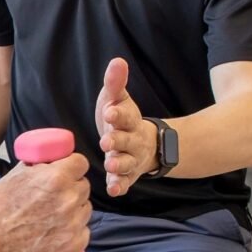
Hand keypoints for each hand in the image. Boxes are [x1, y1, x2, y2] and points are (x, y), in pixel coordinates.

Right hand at [0, 153, 90, 251]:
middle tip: (55, 195)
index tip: (68, 171)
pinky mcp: (73, 244)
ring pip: (85, 209)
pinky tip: (56, 232)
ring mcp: (73, 224)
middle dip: (72, 188)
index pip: (81, 163)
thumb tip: (48, 161)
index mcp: (55, 178)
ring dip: (74, 210)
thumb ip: (37, 167)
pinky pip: (83, 232)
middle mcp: (68, 200)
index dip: (73, 166)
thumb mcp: (15, 175)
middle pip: (83, 186)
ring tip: (53, 216)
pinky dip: (73, 231)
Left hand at [94, 57, 158, 195]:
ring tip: (110, 165)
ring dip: (119, 165)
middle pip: (127, 141)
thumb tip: (117, 61)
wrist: (144, 142)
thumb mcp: (119, 99)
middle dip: (118, 141)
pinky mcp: (128, 175)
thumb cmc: (123, 118)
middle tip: (106, 141)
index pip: (126, 116)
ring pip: (128, 163)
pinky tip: (113, 190)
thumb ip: (116, 83)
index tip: (109, 111)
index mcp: (129, 121)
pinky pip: (125, 182)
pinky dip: (120, 186)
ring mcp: (132, 159)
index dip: (118, 114)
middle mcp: (133, 140)